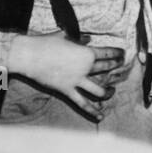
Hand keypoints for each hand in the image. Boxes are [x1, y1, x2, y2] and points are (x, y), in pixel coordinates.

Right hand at [9, 35, 124, 119]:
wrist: (29, 55)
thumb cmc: (45, 43)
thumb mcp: (64, 36)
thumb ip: (78, 39)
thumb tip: (88, 38)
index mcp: (86, 53)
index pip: (108, 54)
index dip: (118, 54)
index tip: (122, 54)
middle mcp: (85, 68)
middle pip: (107, 69)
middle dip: (116, 67)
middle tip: (120, 66)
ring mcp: (77, 81)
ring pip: (99, 90)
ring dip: (108, 92)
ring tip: (112, 91)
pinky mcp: (67, 91)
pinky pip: (82, 103)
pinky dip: (92, 111)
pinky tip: (101, 116)